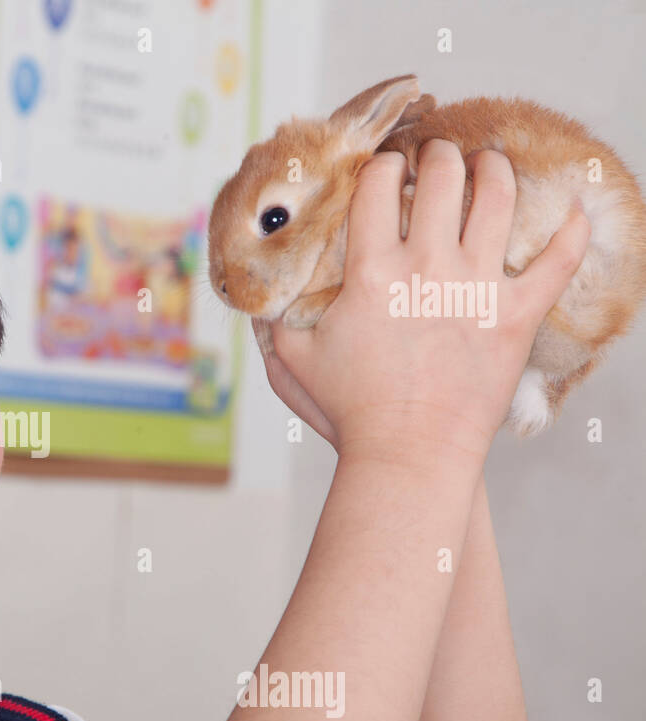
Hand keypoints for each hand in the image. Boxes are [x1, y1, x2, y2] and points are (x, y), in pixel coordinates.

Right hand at [264, 139, 589, 470]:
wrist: (408, 454)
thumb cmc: (350, 412)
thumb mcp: (294, 362)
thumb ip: (275, 322)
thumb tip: (258, 298)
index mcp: (373, 271)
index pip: (378, 185)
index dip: (380, 165)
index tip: (384, 169)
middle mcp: (428, 266)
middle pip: (443, 175)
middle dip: (440, 154)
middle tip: (438, 158)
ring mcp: (478, 287)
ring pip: (499, 197)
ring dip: (495, 169)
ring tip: (490, 166)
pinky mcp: (517, 313)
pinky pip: (558, 259)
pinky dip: (572, 230)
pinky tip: (575, 209)